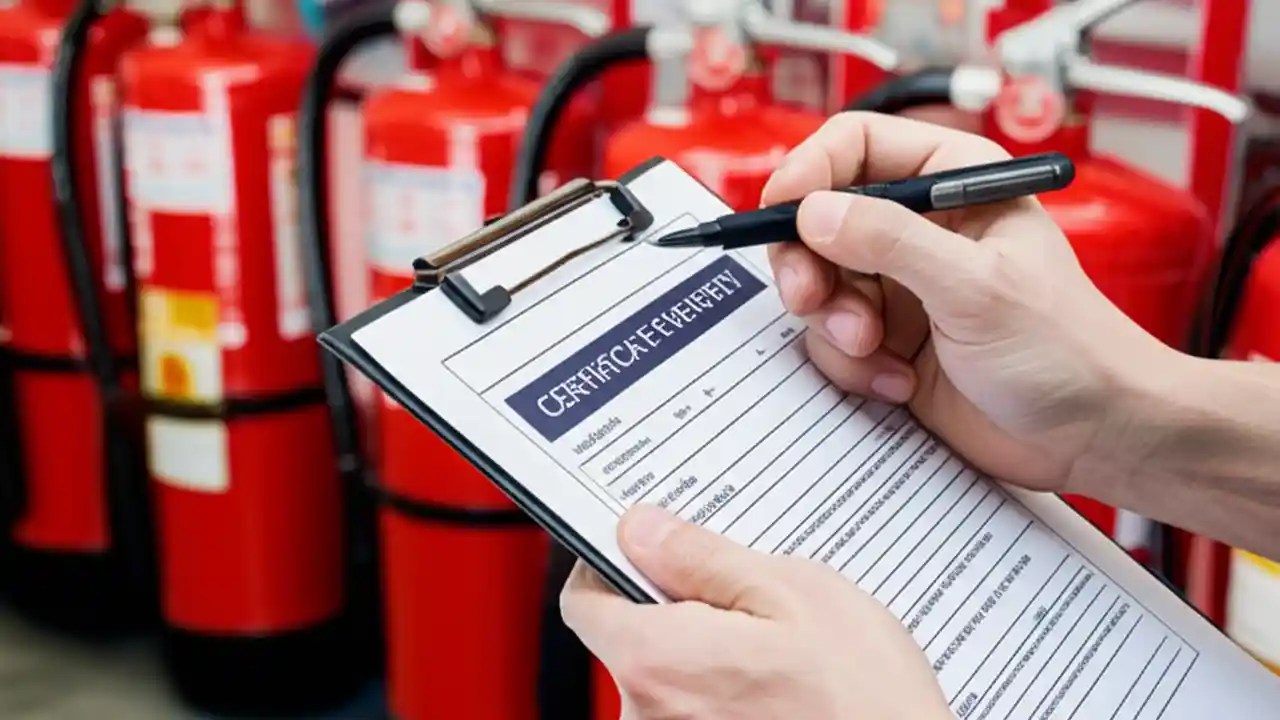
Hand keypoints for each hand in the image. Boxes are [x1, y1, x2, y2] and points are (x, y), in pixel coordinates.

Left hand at [561, 505, 950, 719]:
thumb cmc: (863, 698)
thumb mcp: (789, 593)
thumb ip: (700, 558)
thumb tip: (639, 529)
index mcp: (655, 661)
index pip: (585, 599)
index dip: (612, 563)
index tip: (646, 546)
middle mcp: (647, 715)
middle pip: (630, 638)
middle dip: (677, 607)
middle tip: (746, 595)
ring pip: (669, 676)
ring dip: (708, 652)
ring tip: (779, 647)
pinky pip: (695, 710)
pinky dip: (725, 690)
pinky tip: (781, 686)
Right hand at [760, 112, 1170, 492]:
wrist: (1093, 435)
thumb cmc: (1066, 350)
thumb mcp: (975, 287)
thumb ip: (890, 242)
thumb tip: (813, 212)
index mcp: (953, 182)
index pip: (856, 146)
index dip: (809, 172)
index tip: (784, 212)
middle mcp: (920, 228)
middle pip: (818, 220)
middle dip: (809, 265)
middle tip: (812, 299)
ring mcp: (901, 287)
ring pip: (818, 285)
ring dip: (833, 325)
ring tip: (877, 352)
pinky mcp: (889, 341)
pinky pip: (831, 342)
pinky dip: (853, 367)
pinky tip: (899, 383)